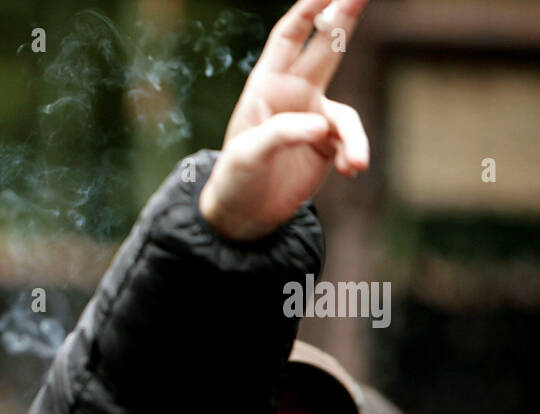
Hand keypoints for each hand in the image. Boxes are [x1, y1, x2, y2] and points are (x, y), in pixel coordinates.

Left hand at [199, 0, 369, 240]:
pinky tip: (352, 170)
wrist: (244, 214)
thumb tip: (322, 125)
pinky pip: (351, 142)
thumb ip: (282, 133)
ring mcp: (314, 117)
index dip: (310, 9)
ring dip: (354, 136)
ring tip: (355, 164)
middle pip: (327, 46)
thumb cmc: (236, 178)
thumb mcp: (248, 155)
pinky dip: (355, 154)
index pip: (290, 36)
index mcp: (266, 85)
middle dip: (346, 16)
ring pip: (347, 113)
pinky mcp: (328, 144)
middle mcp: (294, 93)